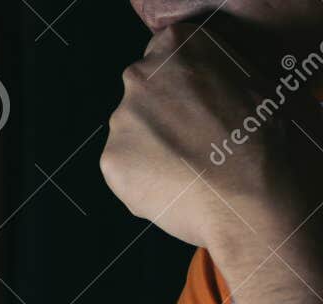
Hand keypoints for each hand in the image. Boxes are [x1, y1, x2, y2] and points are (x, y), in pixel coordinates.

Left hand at [100, 20, 320, 258]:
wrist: (246, 193)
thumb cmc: (259, 136)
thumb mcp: (247, 79)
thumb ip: (210, 73)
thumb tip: (201, 84)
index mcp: (175, 45)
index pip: (164, 61)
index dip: (181, 88)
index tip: (195, 107)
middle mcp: (139, 77)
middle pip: (143, 97)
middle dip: (162, 117)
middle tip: (193, 141)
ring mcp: (121, 120)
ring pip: (132, 134)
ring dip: (152, 149)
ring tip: (187, 168)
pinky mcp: (110, 161)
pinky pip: (123, 169)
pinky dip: (141, 178)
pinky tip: (172, 185)